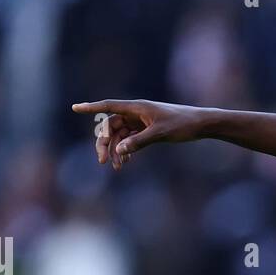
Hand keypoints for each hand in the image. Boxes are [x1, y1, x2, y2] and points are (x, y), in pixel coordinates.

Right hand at [70, 99, 205, 169]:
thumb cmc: (182, 125)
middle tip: (102, 161)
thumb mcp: (160, 134)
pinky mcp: (147, 129)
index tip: (75, 108)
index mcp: (137, 107)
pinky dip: (126, 150)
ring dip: (116, 151)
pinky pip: (130, 139)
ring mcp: (141, 121)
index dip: (91, 108)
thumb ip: (138, 142)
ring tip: (118, 168)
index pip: (109, 106)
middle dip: (105, 143)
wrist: (200, 125)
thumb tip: (119, 151)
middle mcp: (136, 112)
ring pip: (120, 135)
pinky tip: (126, 162)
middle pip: (111, 126)